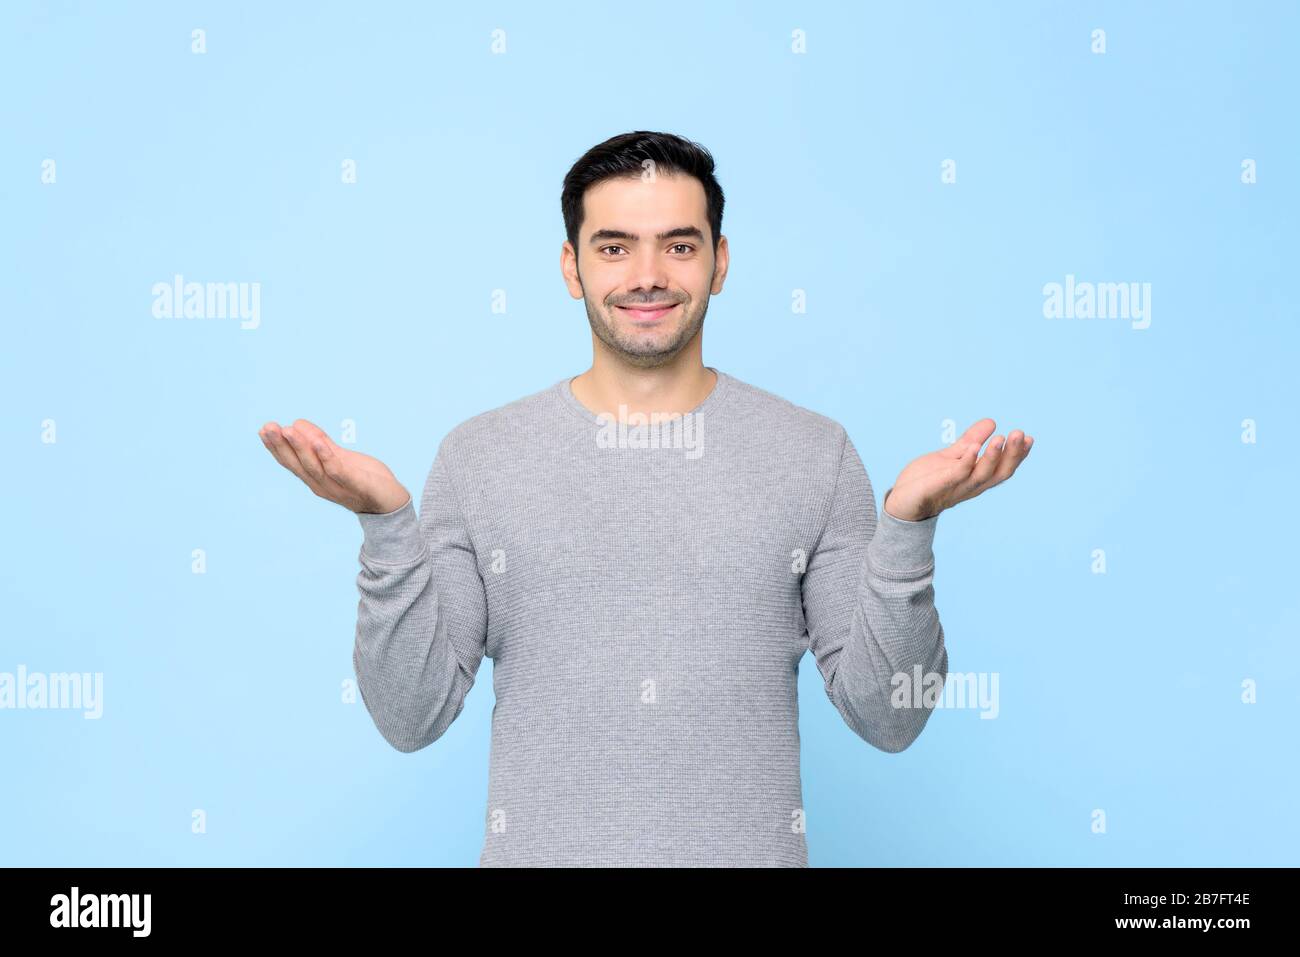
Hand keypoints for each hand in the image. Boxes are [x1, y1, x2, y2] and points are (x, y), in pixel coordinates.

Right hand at [258, 418, 410, 514]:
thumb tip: (296, 424)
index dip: (276, 447)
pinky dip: (328, 458)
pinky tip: (320, 443)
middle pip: (297, 465)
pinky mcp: (357, 486)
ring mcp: (338, 487)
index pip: (291, 462)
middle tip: (267, 427)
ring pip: (315, 466)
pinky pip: (340, 471)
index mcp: (315, 478)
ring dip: (301, 448)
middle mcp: (322, 485)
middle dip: (281, 445)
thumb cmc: (363, 478)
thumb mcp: (339, 458)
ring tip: (288, 430)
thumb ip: (320, 443)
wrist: (391, 502)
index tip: (263, 429)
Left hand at [883, 418, 1032, 520]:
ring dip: (992, 456)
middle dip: (1012, 454)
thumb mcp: (952, 456)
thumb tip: (992, 422)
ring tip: (1001, 438)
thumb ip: (970, 441)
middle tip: (1020, 434)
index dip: (1017, 455)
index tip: (1028, 438)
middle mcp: (971, 486)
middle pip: (998, 473)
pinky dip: (967, 462)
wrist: (901, 502)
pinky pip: (956, 475)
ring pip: (981, 474)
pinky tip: (973, 447)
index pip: (1003, 468)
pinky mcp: (938, 486)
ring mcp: (956, 488)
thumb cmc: (927, 481)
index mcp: (977, 479)